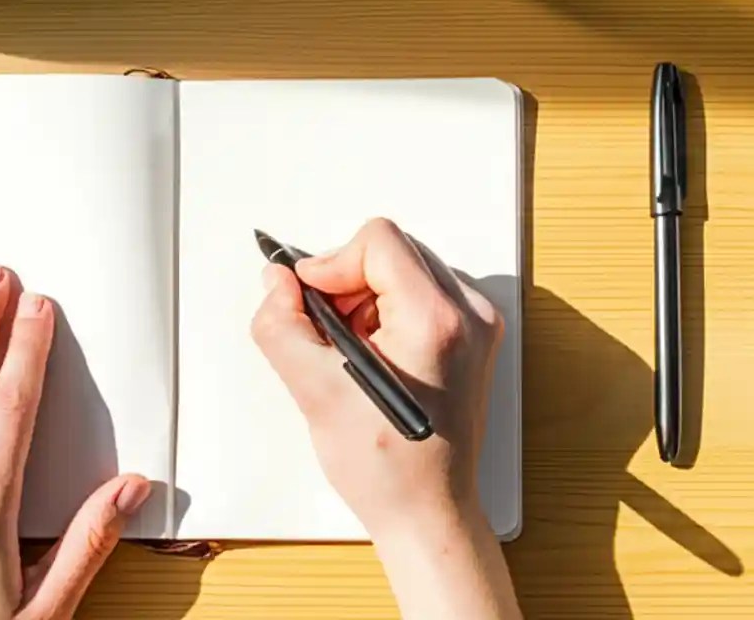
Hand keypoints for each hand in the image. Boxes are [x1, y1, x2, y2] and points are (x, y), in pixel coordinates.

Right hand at [251, 218, 502, 532]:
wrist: (426, 512)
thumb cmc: (388, 468)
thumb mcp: (314, 392)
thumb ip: (282, 324)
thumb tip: (276, 283)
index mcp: (437, 321)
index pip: (377, 241)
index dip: (329, 264)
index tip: (308, 299)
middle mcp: (468, 316)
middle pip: (392, 251)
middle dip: (347, 283)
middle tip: (326, 331)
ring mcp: (476, 326)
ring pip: (404, 270)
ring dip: (365, 299)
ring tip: (350, 351)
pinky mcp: (471, 339)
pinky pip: (420, 294)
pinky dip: (387, 313)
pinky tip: (373, 356)